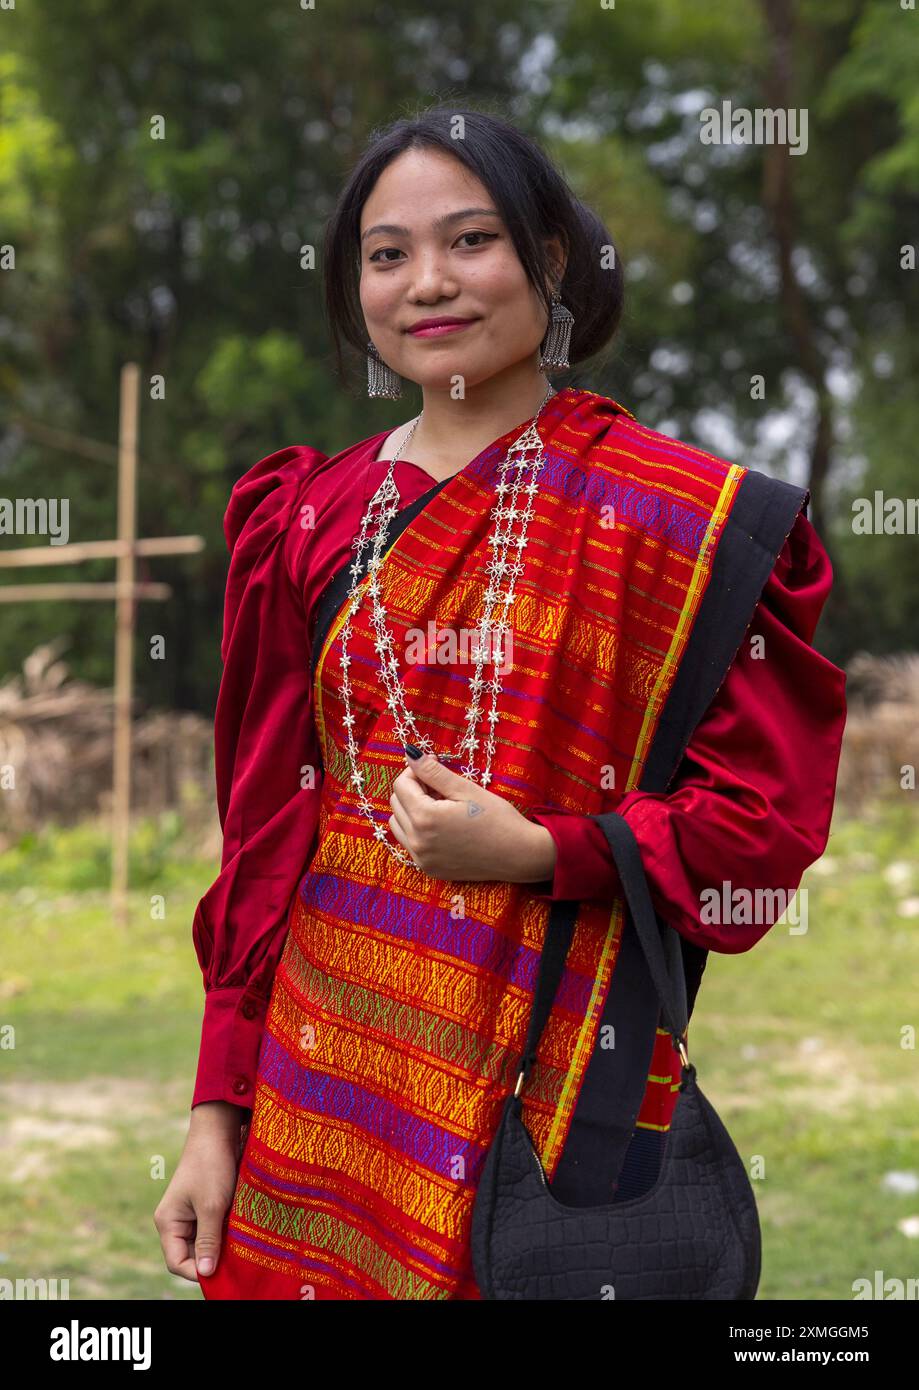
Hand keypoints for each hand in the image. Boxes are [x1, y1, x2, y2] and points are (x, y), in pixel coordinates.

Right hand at [153, 1101, 245, 1282]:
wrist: (218, 1130)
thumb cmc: (211, 1166)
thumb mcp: (211, 1206)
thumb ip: (208, 1241)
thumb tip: (206, 1274)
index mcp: (168, 1222)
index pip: (177, 1262)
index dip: (197, 1272)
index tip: (222, 1274)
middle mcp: (176, 1221)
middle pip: (191, 1255)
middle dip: (212, 1259)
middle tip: (236, 1262)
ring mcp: (191, 1213)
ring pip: (205, 1242)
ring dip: (221, 1245)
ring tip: (239, 1246)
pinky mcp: (206, 1205)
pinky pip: (214, 1229)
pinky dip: (226, 1233)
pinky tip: (240, 1232)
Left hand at [388, 750, 555, 883]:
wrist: (518, 854)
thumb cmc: (496, 818)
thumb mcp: (465, 789)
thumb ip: (433, 771)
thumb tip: (410, 753)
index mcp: (425, 818)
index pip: (401, 785)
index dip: (415, 771)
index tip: (434, 766)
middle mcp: (417, 841)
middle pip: (396, 804)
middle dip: (413, 789)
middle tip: (440, 787)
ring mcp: (421, 858)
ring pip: (398, 824)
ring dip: (412, 810)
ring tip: (440, 806)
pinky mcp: (428, 868)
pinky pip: (409, 843)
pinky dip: (417, 830)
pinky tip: (442, 825)